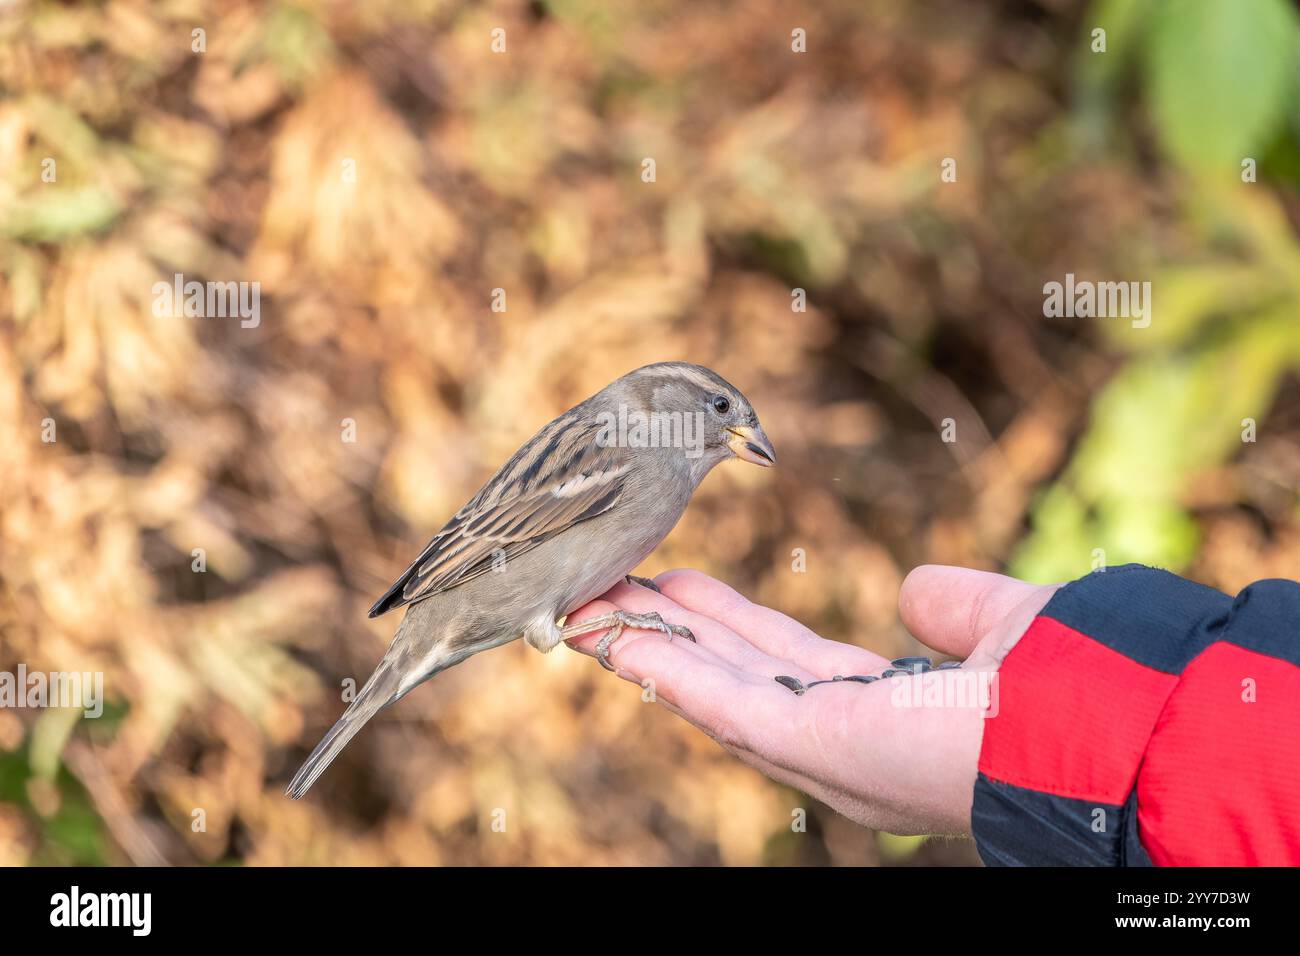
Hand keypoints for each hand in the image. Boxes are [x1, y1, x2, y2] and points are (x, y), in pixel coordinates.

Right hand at [565, 566, 1057, 835]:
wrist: (1100, 725)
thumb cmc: (1067, 681)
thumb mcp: (997, 624)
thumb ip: (951, 608)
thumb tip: (914, 592)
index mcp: (877, 712)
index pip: (778, 662)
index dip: (724, 624)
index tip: (677, 587)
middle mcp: (838, 739)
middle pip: (731, 675)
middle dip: (668, 631)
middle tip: (609, 585)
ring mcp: (820, 749)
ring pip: (711, 689)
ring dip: (648, 646)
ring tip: (591, 604)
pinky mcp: (812, 746)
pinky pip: (719, 702)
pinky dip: (663, 670)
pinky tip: (615, 638)